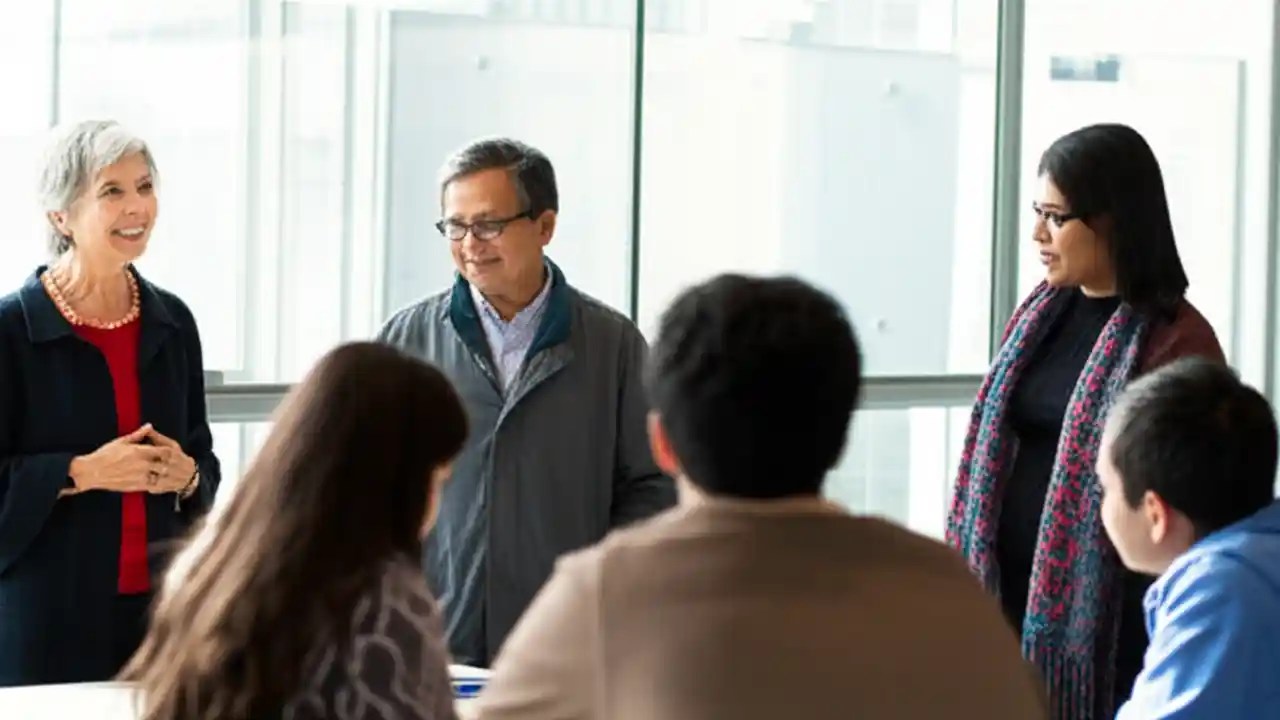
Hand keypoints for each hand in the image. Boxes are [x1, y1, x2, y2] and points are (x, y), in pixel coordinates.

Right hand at [68, 424, 193, 493]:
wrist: (92, 471)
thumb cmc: (104, 455)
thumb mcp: (122, 441)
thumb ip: (138, 435)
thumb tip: (148, 426)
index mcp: (140, 452)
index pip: (163, 451)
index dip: (170, 452)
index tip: (174, 452)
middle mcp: (142, 464)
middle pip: (165, 465)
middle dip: (171, 464)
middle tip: (178, 464)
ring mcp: (140, 476)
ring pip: (161, 477)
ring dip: (167, 475)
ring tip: (172, 474)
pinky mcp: (136, 486)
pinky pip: (153, 486)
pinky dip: (159, 484)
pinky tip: (161, 482)